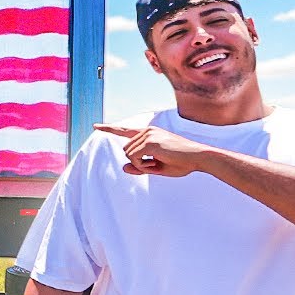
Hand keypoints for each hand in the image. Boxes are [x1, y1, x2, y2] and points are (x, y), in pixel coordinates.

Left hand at [94, 124, 210, 176]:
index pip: (125, 130)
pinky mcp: (149, 141)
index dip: (109, 129)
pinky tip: (158, 163)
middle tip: (158, 164)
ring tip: (160, 162)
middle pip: (126, 152)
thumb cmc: (181, 162)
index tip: (96, 126)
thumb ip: (139, 167)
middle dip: (138, 163)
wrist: (199, 157)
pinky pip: (134, 159)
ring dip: (142, 165)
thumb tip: (123, 167)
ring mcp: (148, 134)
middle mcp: (147, 130)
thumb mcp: (157, 167)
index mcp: (149, 133)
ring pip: (129, 155)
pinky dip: (143, 166)